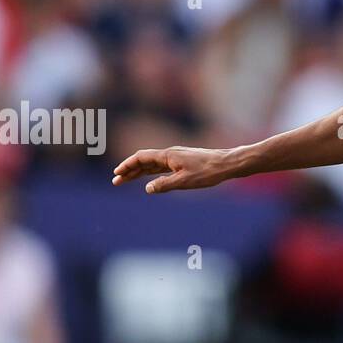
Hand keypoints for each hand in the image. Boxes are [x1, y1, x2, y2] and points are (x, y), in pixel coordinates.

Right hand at [112, 146, 231, 193]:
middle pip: (144, 161)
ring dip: (139, 172)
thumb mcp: (184, 181)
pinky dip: (151, 172)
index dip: (127, 165)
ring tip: (126, 180)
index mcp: (167, 155)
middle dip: (129, 170)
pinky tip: (148, 179)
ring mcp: (176, 158)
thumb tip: (147, 188)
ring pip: (152, 164)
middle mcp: (169, 154)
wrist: (226, 164)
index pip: (141, 158)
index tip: (117, 174)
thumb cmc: (207, 172)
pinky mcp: (182, 163)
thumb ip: (164, 185)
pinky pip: (161, 167)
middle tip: (116, 181)